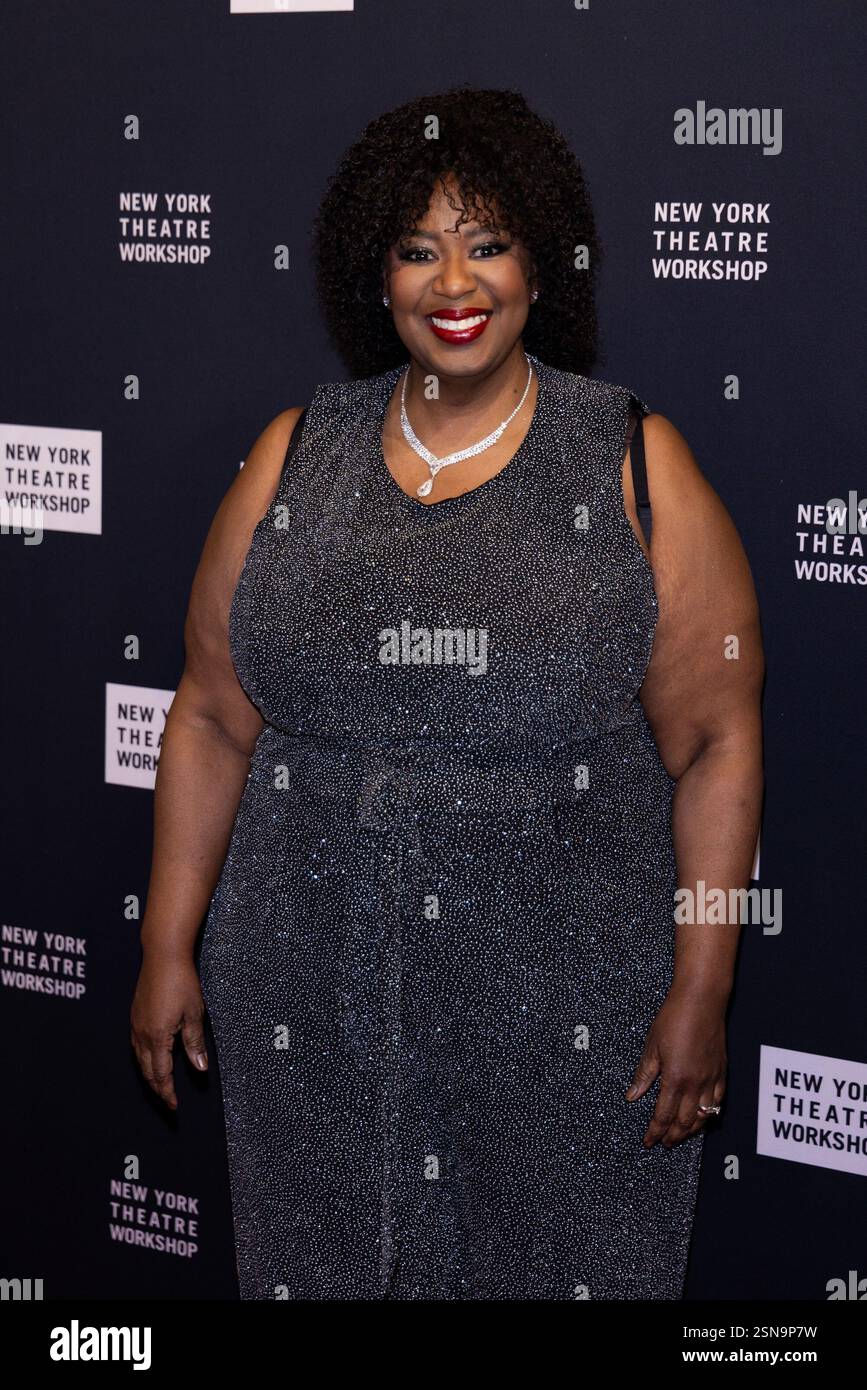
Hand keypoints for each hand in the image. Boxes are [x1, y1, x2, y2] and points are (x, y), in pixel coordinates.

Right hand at [130, 952, 207, 1110]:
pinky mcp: (135, 1015)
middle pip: (147, 1071)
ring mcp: (136, 1024)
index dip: (167, 1092)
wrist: (162, 956)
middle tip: (167, 1101)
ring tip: (160, 1085)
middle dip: (157, 1088)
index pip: (161, 1074)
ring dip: (150, 1074)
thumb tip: (200, 1069)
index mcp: (157, 1037)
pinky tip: (151, 1058)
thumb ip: (194, 1043)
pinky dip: (144, 1059)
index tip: (174, 1106)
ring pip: (140, 1059)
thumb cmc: (182, 982)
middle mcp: (142, 1034)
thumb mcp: (194, 1014)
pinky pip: (137, 1045)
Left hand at [625, 986, 726, 1147]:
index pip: (663, 1115)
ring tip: (680, 1136)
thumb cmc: (675, 1017)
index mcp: (675, 1078)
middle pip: (684, 1122)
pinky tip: (703, 1116)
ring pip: (703, 1116)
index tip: (648, 1141)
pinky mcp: (722, 1071)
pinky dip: (710, 1114)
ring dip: (691, 1130)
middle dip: (673, 1136)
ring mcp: (711, 1078)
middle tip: (663, 1143)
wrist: (702, 999)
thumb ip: (644, 1075)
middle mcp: (696, 1083)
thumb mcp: (652, 1046)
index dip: (655, 1131)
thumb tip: (632, 1095)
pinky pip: (718, 1101)